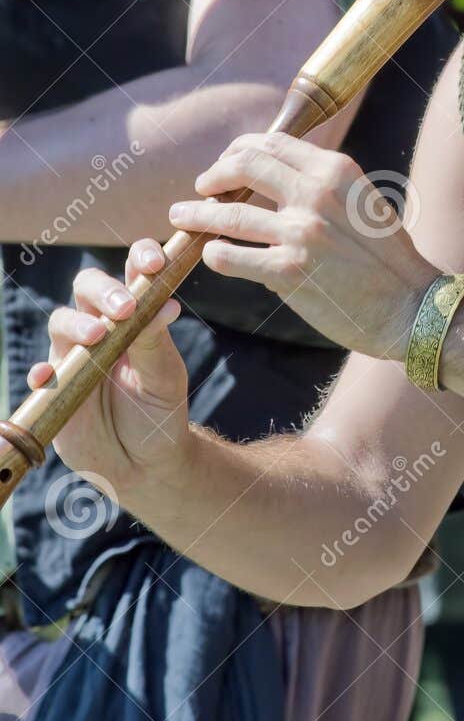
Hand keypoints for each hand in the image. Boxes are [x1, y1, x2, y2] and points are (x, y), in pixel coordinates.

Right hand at [31, 240, 189, 502]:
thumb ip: (156, 341)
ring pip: (61, 321)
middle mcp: (101, 326)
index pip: (134, 271)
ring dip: (76, 324)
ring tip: (97, 337)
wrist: (143, 464)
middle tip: (125, 307)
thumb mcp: (164, 377)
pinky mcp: (54, 386)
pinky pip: (40, 372)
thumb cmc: (159, 411)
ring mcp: (74, 354)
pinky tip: (48, 377)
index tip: (154, 264)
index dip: (141, 256)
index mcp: (135, 314)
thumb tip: (166, 303)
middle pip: (88, 287)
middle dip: (103, 289)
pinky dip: (42, 371)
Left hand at [168, 133, 434, 357]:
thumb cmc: (389, 259)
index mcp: (335, 171)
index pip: (272, 144)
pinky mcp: (288, 272)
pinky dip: (214, 254)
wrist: (411, 306)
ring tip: (180, 217)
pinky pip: (231, 257)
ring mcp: (300, 233)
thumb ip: (326, 186)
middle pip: (244, 167)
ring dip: (197, 214)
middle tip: (201, 187)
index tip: (227, 164)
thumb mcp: (363, 203)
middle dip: (214, 174)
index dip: (239, 150)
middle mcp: (315, 194)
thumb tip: (283, 176)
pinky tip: (210, 255)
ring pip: (228, 214)